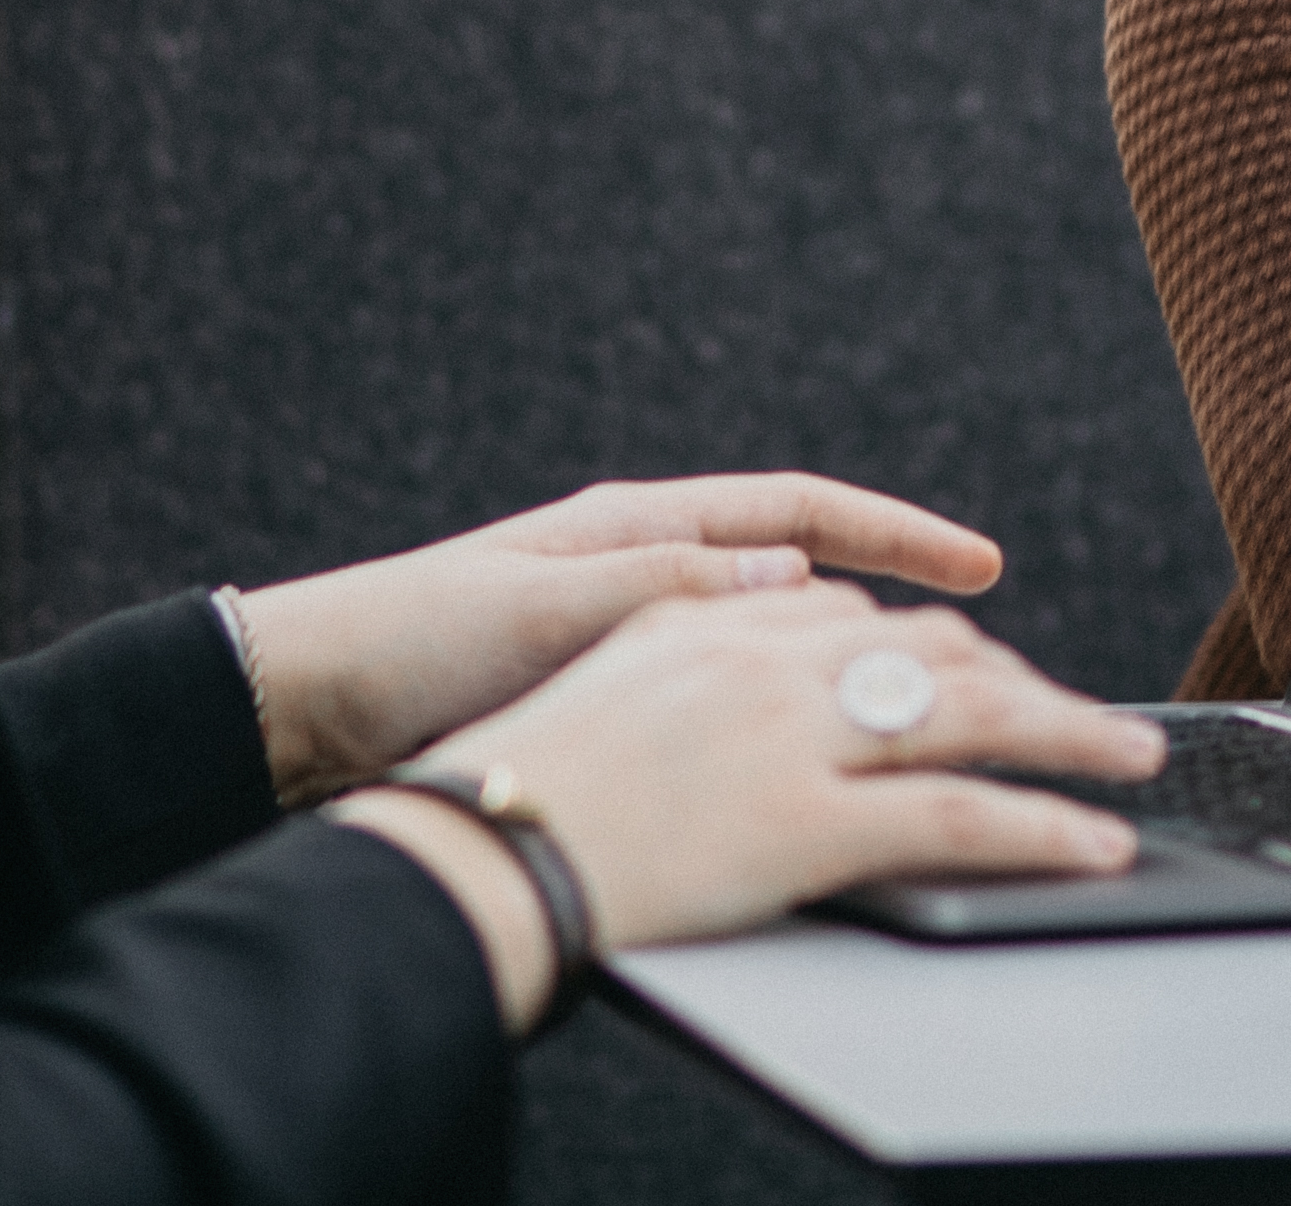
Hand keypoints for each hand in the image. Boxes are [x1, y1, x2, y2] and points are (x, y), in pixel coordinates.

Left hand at [230, 474, 1011, 793]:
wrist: (304, 716)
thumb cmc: (406, 645)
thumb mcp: (537, 605)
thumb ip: (662, 589)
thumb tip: (793, 574)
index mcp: (636, 528)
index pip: (801, 511)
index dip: (898, 534)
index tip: (982, 567)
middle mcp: (645, 574)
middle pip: (808, 583)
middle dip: (900, 617)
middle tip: (986, 671)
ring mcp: (631, 643)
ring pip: (773, 656)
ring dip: (847, 683)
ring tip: (922, 732)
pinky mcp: (607, 709)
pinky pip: (726, 713)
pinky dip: (782, 734)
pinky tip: (812, 778)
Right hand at [343, 580, 1164, 1017]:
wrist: (458, 835)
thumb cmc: (491, 767)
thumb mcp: (583, 667)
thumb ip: (681, 629)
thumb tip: (785, 602)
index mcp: (699, 607)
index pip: (838, 599)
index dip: (914, 623)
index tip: (965, 638)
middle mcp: (760, 647)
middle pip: (923, 646)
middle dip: (1014, 679)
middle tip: (1082, 714)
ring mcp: (791, 731)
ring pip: (966, 712)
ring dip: (1064, 733)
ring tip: (1131, 757)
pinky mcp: (810, 818)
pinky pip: (958, 815)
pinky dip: (1039, 826)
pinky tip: (1093, 843)